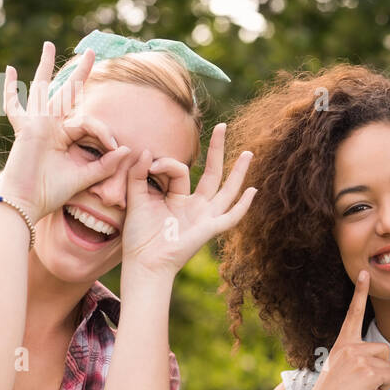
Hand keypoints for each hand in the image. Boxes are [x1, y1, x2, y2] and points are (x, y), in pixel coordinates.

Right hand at [0, 42, 131, 220]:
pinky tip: (11, 69)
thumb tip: (127, 148)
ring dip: (47, 66)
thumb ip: (106, 164)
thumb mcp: (86, 177)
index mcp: (66, 136)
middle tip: (92, 51)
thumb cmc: (53, 193)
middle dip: (80, 73)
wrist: (29, 203)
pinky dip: (11, 89)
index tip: (116, 147)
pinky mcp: (27, 128)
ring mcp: (37, 124)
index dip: (105, 132)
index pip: (90, 120)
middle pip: (67, 92)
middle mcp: (52, 126)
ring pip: (44, 89)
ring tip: (50, 45)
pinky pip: (15, 106)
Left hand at [118, 123, 255, 278]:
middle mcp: (196, 206)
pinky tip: (253, 191)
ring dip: (238, 172)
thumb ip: (138, 174)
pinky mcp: (209, 229)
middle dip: (218, 150)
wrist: (142, 262)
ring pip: (227, 191)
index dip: (167, 162)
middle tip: (222, 126)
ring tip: (248, 153)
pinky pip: (230, 217)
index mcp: (179, 198)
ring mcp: (205, 217)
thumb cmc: (138, 236)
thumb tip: (146, 151)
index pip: (182, 170)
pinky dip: (242, 206)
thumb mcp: (135, 198)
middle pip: (213, 173)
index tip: (149, 163)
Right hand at [303, 271, 389, 389]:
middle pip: (385, 350)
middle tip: (359, 384)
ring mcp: (360, 357)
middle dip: (380, 369)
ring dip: (382, 381)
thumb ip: (356, 360)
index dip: (360, 292)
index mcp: (342, 344)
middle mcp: (351, 346)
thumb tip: (379, 367)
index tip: (365, 272)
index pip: (353, 313)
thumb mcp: (340, 370)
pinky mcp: (370, 370)